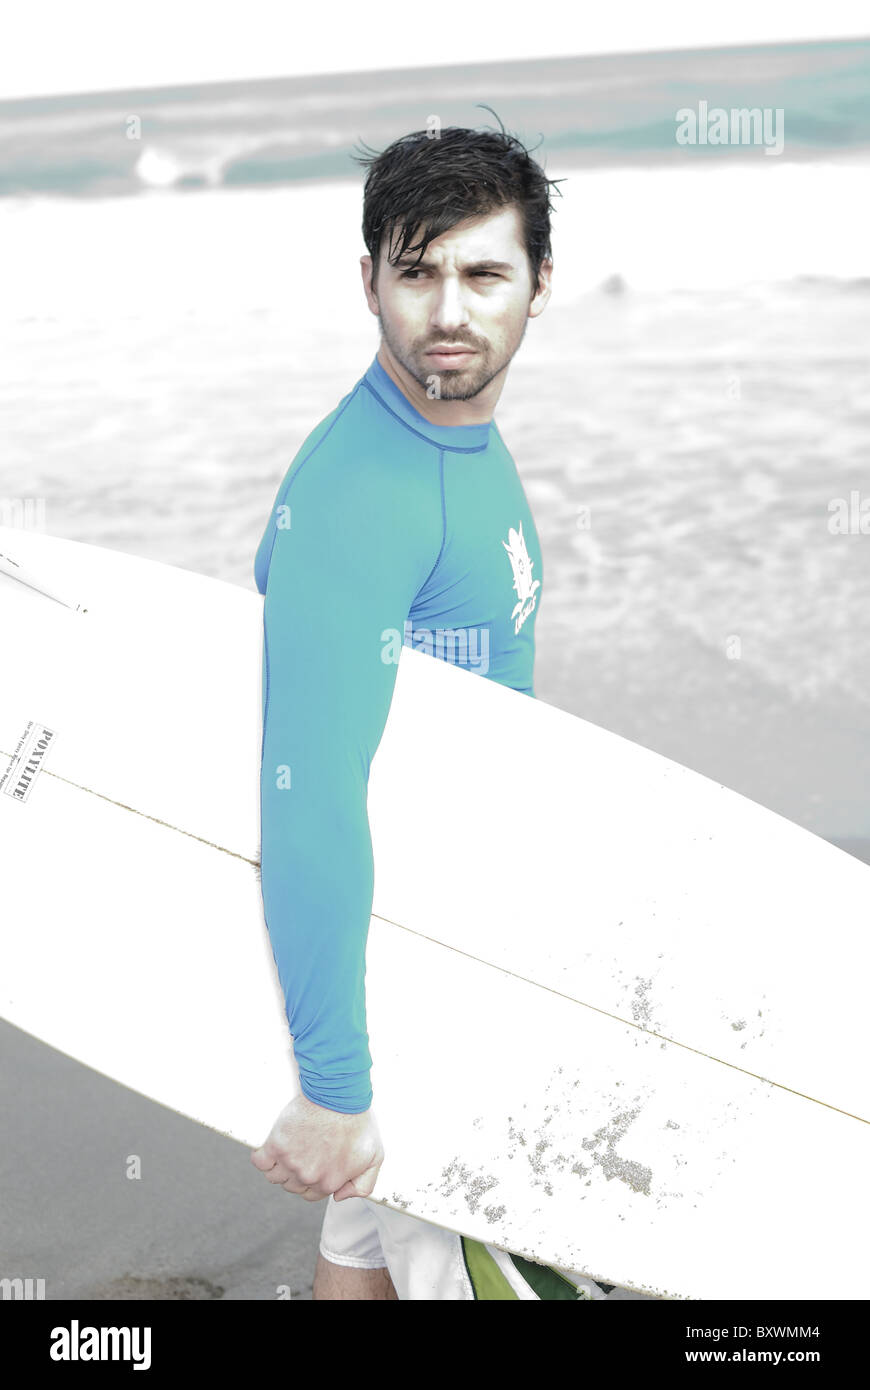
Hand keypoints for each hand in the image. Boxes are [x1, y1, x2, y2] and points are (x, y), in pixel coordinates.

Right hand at [250, 1092, 383, 1201]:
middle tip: (301, 1154)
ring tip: (285, 1152)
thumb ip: (362, 1185)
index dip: (311, 1181)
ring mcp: (291, 1162)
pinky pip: (260, 1161)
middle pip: (292, 1186)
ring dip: (278, 1167)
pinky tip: (268, 1150)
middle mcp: (308, 1177)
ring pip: (274, 1177)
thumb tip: (340, 1196)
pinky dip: (261, 1157)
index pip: (311, 1194)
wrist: (339, 1094)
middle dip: (295, 1174)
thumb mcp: (374, 1157)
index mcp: (329, 1182)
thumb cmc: (356, 1120)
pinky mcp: (276, 1145)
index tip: (311, 1167)